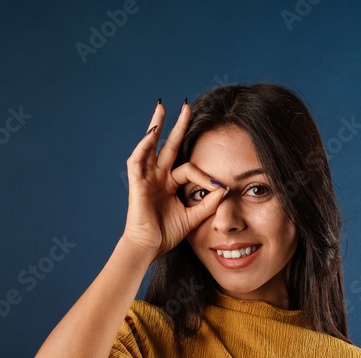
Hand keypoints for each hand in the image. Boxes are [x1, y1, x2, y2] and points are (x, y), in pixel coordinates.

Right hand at [122, 100, 227, 262]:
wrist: (148, 248)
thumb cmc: (165, 234)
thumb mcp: (192, 217)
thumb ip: (208, 204)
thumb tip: (225, 190)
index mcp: (169, 185)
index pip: (189, 169)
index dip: (205, 177)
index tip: (220, 188)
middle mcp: (157, 177)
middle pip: (168, 146)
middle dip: (177, 126)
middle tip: (185, 106)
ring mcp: (146, 178)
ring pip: (150, 146)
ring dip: (156, 126)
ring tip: (162, 108)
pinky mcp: (136, 183)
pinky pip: (138, 160)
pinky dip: (144, 146)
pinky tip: (152, 132)